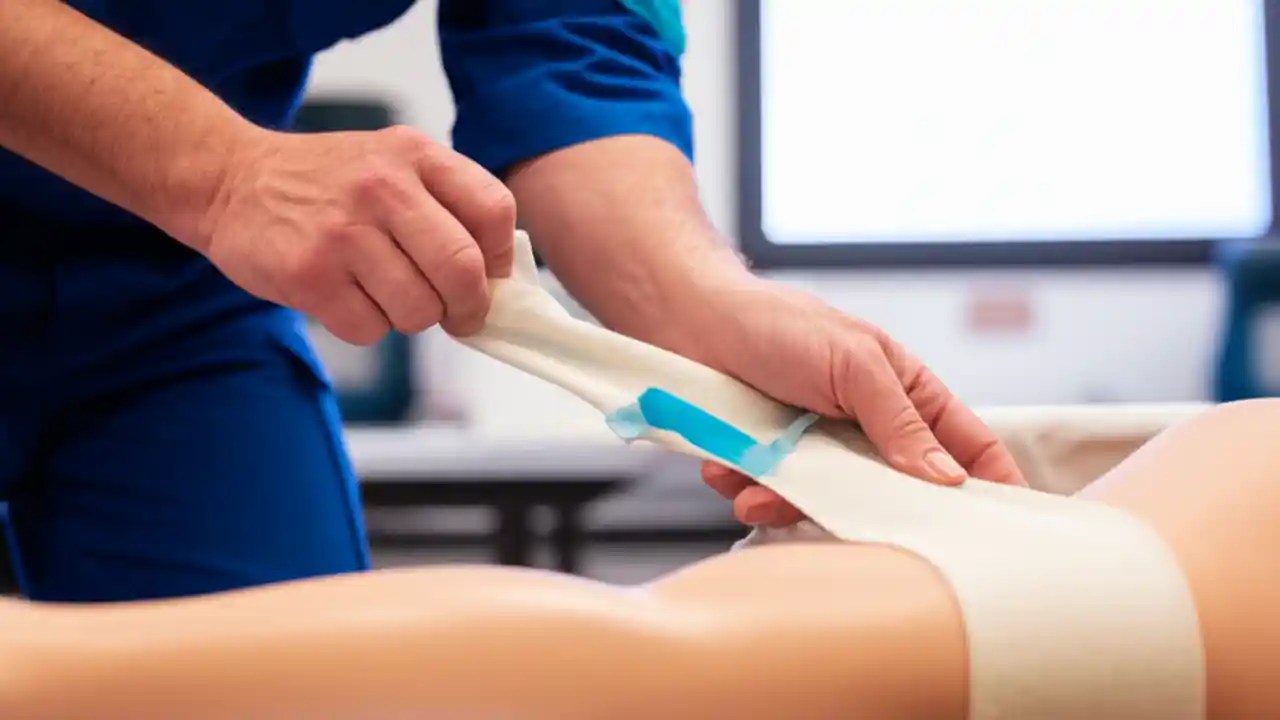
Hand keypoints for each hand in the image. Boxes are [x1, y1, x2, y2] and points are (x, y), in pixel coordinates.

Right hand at [192, 125, 514, 343]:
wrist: (231, 179)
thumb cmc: (328, 183)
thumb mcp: (393, 163)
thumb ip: (448, 203)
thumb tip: (500, 277)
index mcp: (416, 155)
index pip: (494, 212)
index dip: (499, 260)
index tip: (488, 278)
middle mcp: (383, 187)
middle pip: (463, 270)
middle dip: (469, 308)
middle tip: (458, 316)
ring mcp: (343, 232)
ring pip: (419, 311)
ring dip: (412, 318)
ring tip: (385, 294)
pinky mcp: (309, 275)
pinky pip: (370, 330)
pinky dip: (367, 327)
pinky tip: (346, 298)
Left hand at [693, 276, 1024, 527]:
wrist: (691, 320)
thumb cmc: (779, 325)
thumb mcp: (853, 364)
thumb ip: (899, 421)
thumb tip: (947, 477)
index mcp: (905, 393)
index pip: (965, 444)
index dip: (988, 483)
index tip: (1002, 526)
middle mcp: (866, 427)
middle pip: (895, 492)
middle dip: (865, 509)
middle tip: (846, 521)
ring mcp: (819, 447)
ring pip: (830, 504)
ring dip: (790, 501)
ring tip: (759, 490)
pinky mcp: (772, 463)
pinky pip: (776, 499)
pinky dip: (751, 491)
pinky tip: (729, 472)